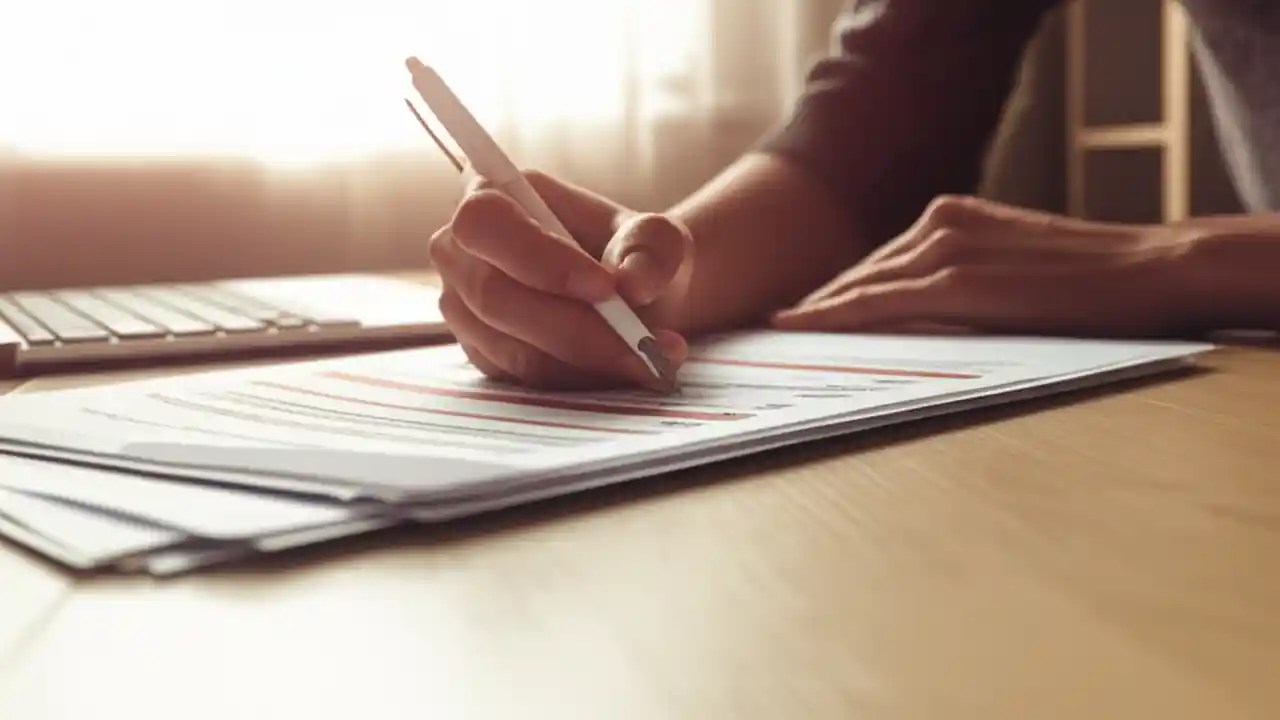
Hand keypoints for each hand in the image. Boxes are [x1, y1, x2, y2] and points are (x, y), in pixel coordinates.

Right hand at [431, 171, 692, 389]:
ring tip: (653, 358)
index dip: (538, 258)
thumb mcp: (656, 235)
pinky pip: (524, 381)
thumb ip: (651, 248)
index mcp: (490, 195)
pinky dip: (580, 380)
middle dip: (575, 329)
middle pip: (494, 297)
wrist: (632, 295)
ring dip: (588, 362)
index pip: (485, 223)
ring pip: (513, 350)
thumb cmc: (630, 251)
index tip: (605, 287)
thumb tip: (633, 284)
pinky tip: (624, 369)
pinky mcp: (482, 356)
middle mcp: (460, 253)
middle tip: (644, 344)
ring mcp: (463, 309)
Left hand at [773, 196, 1194, 336]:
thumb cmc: (1091, 280)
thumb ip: (964, 282)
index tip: (800, 315)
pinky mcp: (955, 280)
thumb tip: (923, 320)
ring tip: (779, 336)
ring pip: (860, 286)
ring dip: (818, 313)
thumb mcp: (1012, 269)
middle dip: (818, 305)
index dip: (836, 292)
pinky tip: (801, 328)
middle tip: (775, 330)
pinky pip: (877, 301)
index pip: (879, 263)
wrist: (1147, 268)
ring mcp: (945, 247)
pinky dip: (835, 315)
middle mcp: (939, 223)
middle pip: (859, 273)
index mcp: (952, 218)